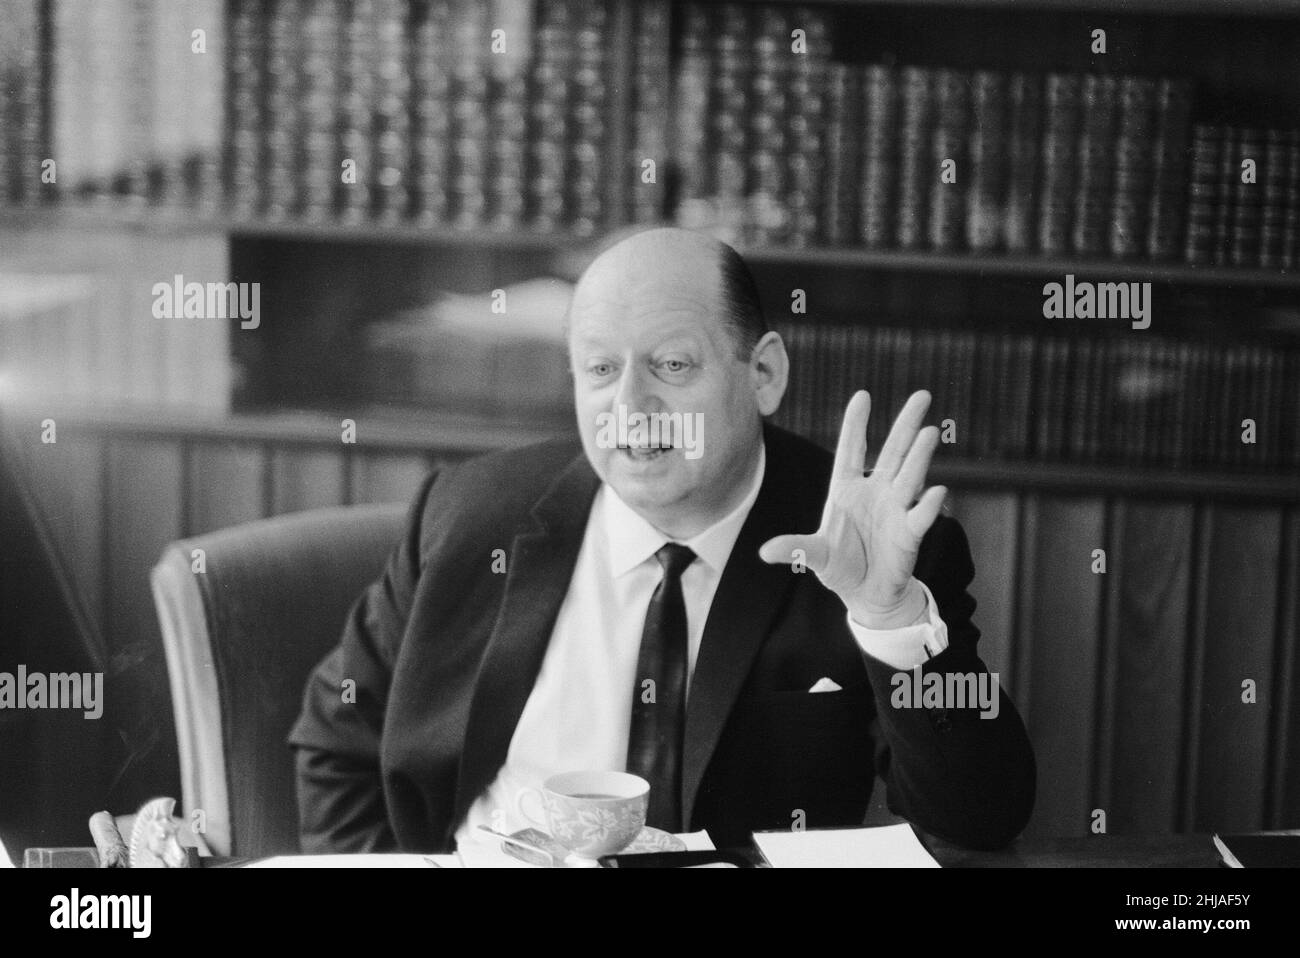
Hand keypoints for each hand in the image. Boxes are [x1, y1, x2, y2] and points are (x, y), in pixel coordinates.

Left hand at [759, 390, 946, 628]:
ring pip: (909, 476)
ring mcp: (895, 510)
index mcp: (846, 490)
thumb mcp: (814, 555)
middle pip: (893, 451)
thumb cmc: (841, 566)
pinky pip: (920, 515)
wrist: (866, 594)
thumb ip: (794, 548)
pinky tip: (936, 491)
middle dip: (906, 423)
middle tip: (922, 395)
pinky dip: (927, 505)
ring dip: (919, 454)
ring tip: (930, 431)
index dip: (856, 424)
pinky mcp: (909, 534)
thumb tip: (764, 552)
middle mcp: (875, 493)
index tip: (863, 395)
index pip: (852, 450)